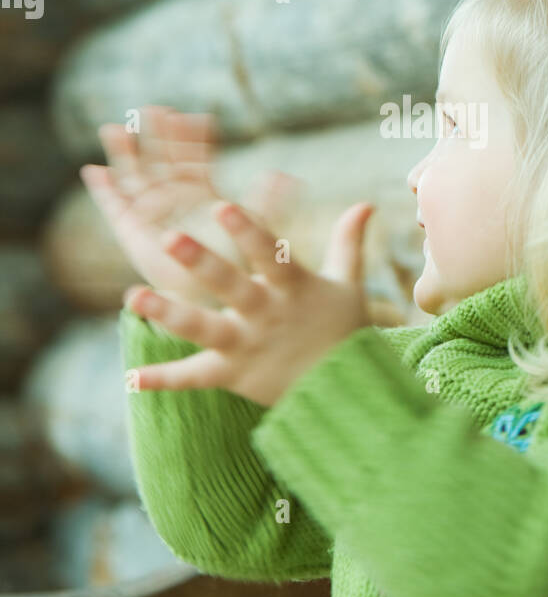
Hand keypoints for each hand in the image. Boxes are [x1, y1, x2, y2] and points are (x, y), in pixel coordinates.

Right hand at [81, 105, 297, 307]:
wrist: (205, 292)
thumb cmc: (229, 258)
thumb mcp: (251, 228)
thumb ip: (268, 202)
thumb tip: (291, 178)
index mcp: (199, 189)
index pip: (193, 157)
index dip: (189, 138)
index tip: (186, 116)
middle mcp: (173, 194)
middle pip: (161, 158)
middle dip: (156, 135)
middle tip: (151, 109)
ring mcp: (150, 209)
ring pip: (135, 176)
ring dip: (124, 154)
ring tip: (114, 130)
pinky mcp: (131, 229)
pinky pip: (115, 206)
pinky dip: (104, 190)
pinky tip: (94, 171)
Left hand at [123, 198, 375, 406]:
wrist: (347, 393)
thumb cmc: (344, 331)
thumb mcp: (348, 284)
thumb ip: (348, 242)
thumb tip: (366, 203)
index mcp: (292, 289)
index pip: (270, 254)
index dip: (247, 231)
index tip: (223, 206)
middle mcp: (265, 315)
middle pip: (230, 285)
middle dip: (200, 261)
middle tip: (169, 237)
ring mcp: (246, 346)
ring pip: (203, 329)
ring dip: (167, 314)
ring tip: (133, 297)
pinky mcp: (233, 375)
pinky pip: (195, 377)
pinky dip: (164, 380)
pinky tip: (132, 379)